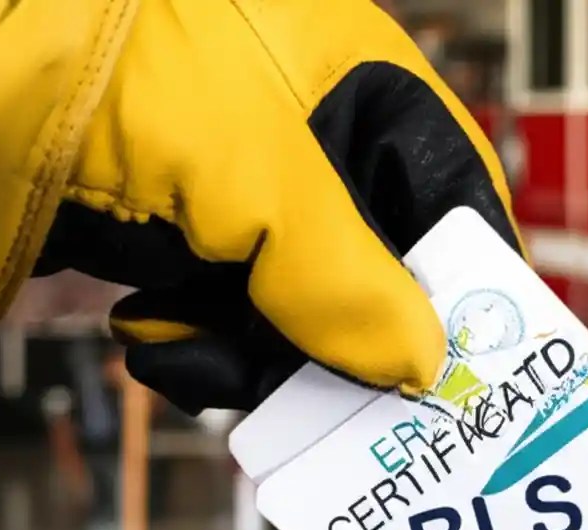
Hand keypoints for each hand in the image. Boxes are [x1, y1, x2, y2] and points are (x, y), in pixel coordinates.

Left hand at [0, 0, 522, 412]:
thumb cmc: (111, 65)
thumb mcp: (256, 177)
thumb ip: (351, 277)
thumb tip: (421, 364)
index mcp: (354, 87)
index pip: (450, 194)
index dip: (468, 281)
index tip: (475, 367)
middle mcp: (305, 142)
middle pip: (378, 273)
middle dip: (353, 345)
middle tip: (336, 407)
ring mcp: (234, 196)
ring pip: (298, 314)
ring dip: (261, 360)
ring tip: (205, 363)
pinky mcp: (170, 241)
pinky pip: (223, 323)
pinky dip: (198, 352)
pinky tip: (152, 341)